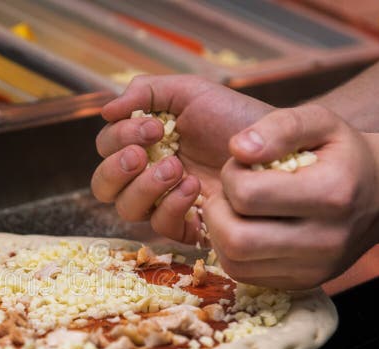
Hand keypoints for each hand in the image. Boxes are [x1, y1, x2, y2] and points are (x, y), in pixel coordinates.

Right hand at [91, 75, 272, 242]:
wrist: (276, 141)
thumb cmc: (233, 115)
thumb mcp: (189, 92)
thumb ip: (145, 91)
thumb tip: (105, 110)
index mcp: (141, 143)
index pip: (106, 148)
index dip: (119, 138)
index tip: (153, 127)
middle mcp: (146, 175)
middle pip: (103, 186)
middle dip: (117, 169)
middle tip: (143, 155)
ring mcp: (164, 201)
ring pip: (126, 209)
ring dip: (144, 187)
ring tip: (176, 168)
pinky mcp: (187, 225)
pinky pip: (160, 227)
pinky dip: (170, 207)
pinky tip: (194, 187)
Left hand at [206, 104, 378, 288]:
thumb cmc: (343, 155)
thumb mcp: (320, 122)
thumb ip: (280, 127)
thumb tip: (237, 148)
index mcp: (332, 193)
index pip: (248, 195)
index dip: (231, 176)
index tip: (242, 166)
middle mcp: (326, 239)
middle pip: (237, 239)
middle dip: (218, 211)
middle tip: (229, 193)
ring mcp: (314, 268)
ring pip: (235, 262)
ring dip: (221, 233)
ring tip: (235, 210)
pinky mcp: (302, 283)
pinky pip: (244, 274)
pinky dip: (232, 251)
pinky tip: (244, 228)